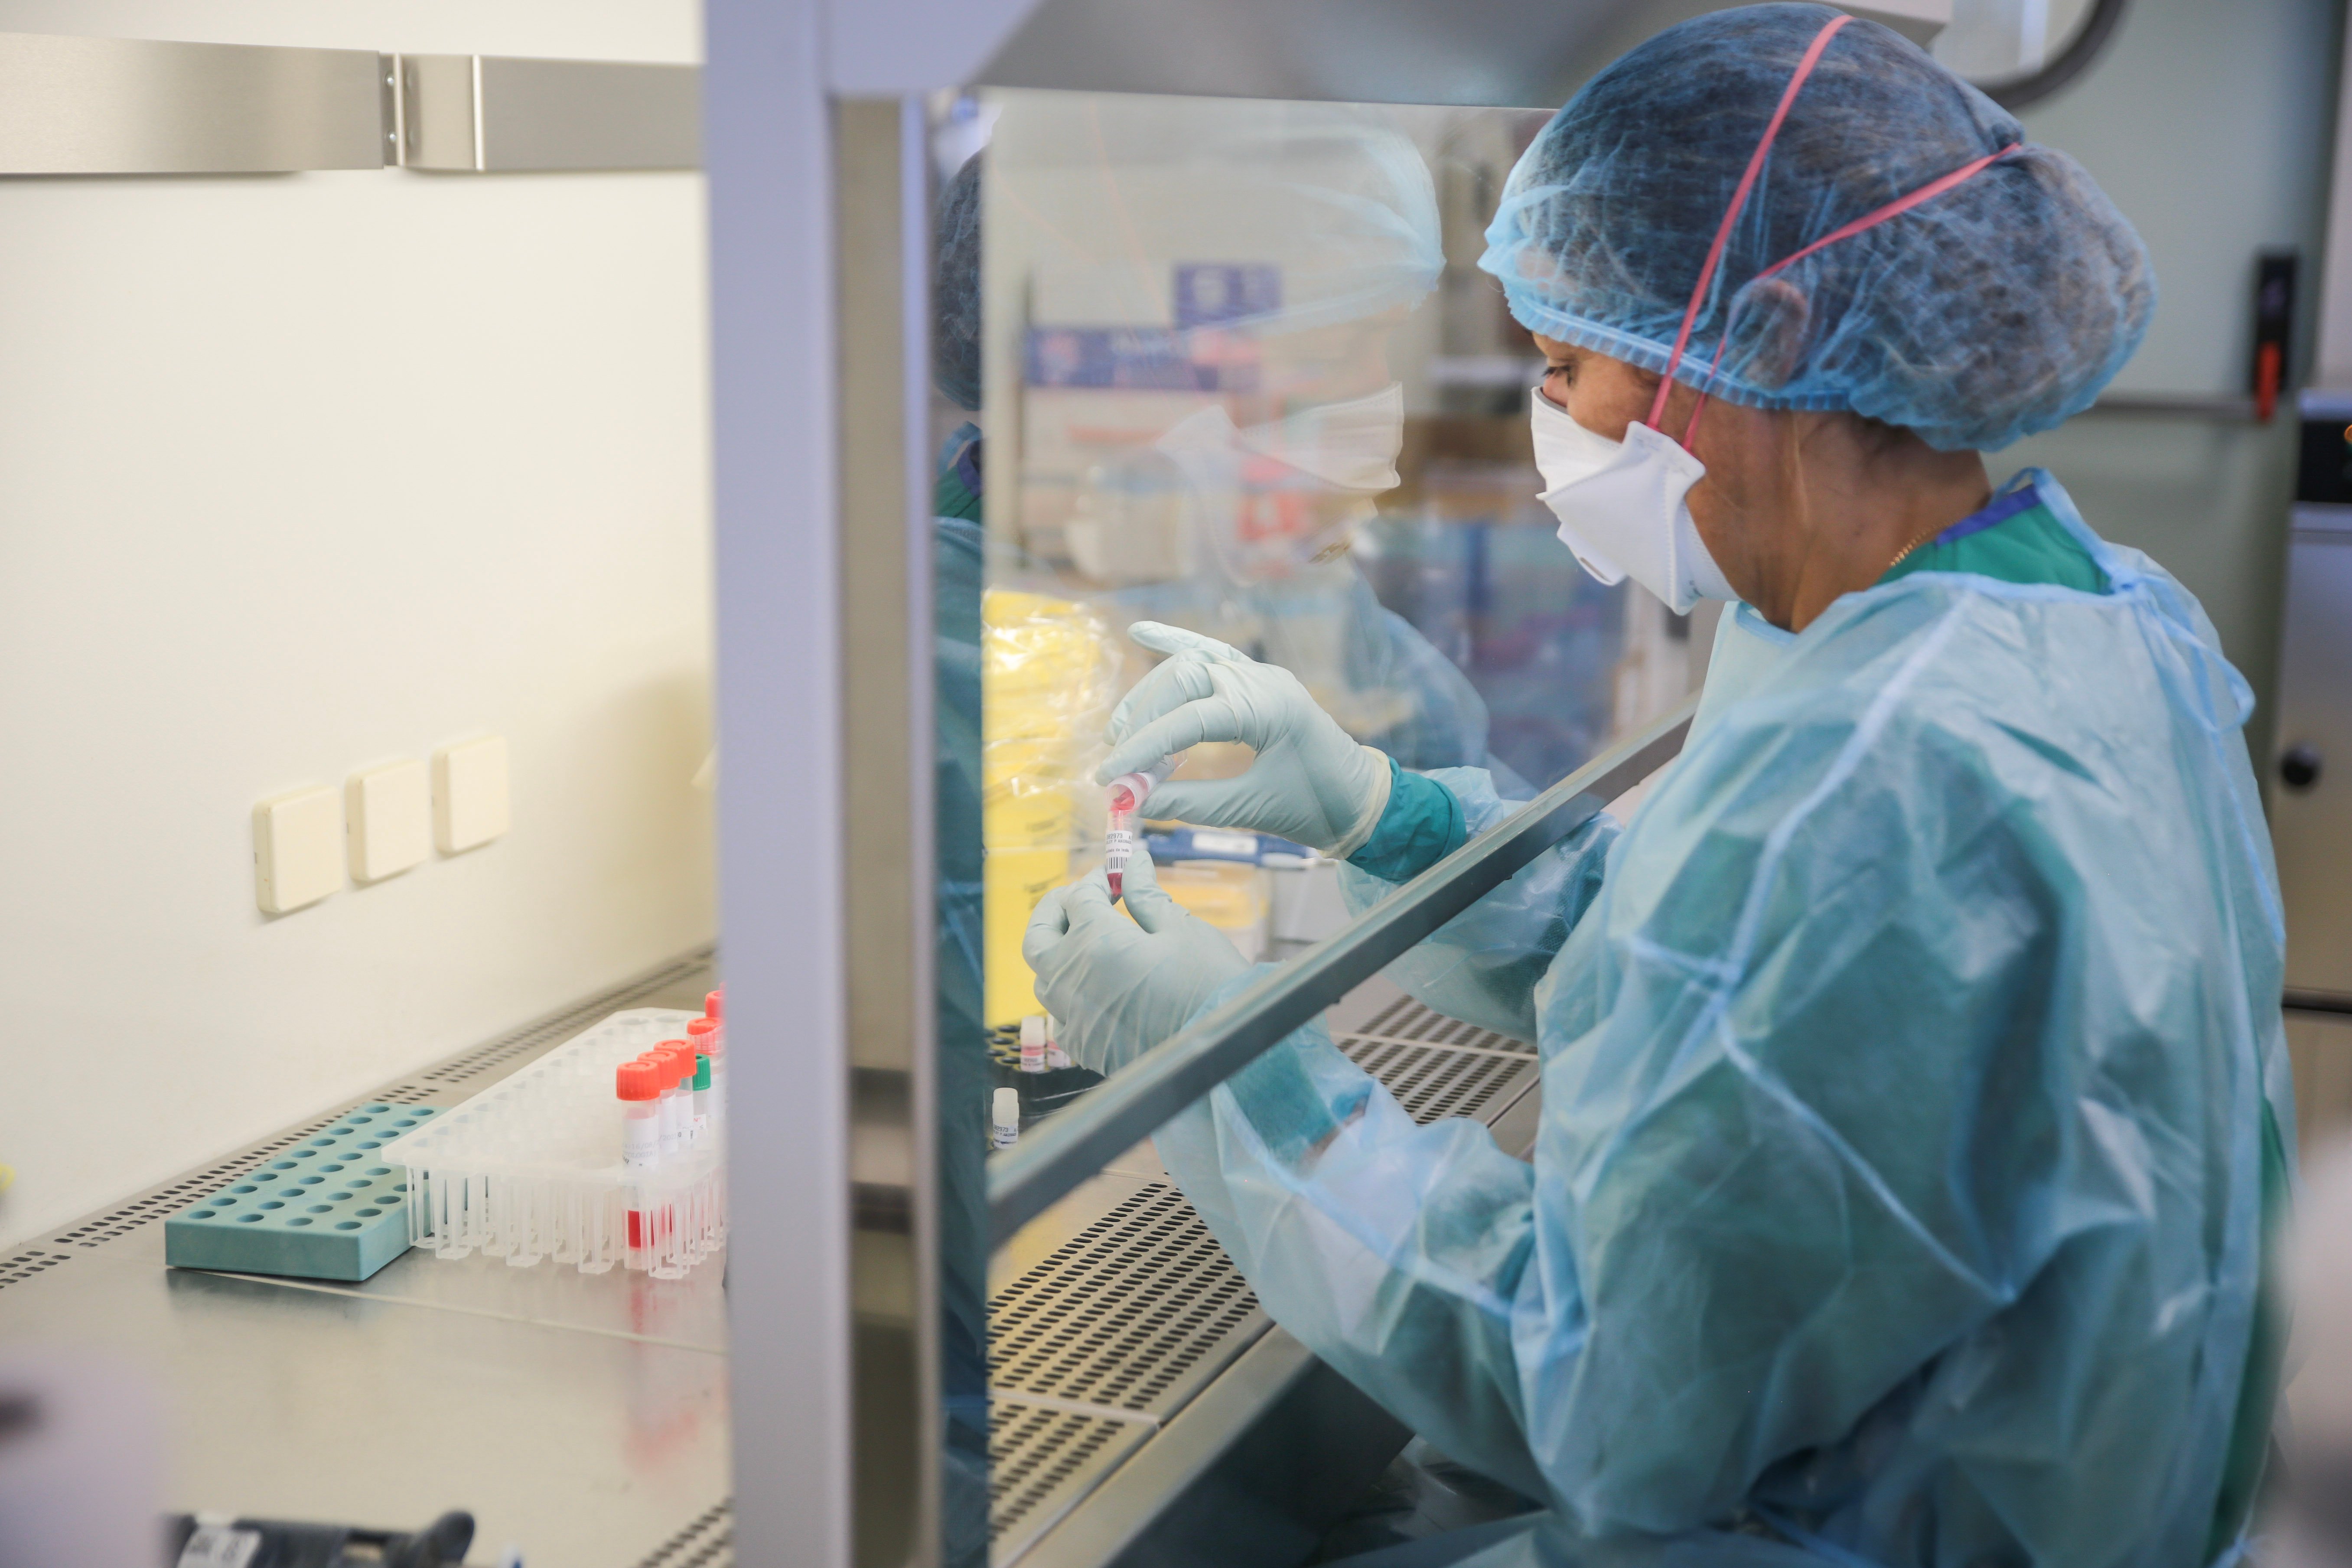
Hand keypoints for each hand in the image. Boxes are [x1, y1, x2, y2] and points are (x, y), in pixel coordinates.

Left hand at [1022, 854, 1251, 1075]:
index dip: (1096, 880)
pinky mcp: (1085, 1046)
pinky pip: (1060, 1017)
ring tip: (1087, 942)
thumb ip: (1147, 895)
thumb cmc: (1207, 981)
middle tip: (1079, 899)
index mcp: (1095, 941)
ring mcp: (1073, 1016)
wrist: (1220, 1048)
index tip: (1115, 876)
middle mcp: (1071, 978)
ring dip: (1059, 953)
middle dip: (1055, 910)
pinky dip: (1069, 997)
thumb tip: (1132, 863)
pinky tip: (1094, 990)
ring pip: (1044, 978)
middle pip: (1039, 936)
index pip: (1078, 897)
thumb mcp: (1180, 928)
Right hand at [1100, 621, 1392, 855]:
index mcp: (1267, 707)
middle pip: (1181, 681)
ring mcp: (1259, 676)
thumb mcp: (1252, 809)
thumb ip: (1191, 803)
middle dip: (1143, 719)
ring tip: (1123, 736)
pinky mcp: (1256, 683)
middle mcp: (1261, 680)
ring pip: (1189, 668)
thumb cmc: (1317, 806)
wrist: (1363, 800)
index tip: (1108, 776)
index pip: (1187, 719)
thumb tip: (1131, 802)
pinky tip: (1143, 633)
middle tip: (1119, 764)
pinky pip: (1211, 654)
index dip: (1142, 747)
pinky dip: (1177, 643)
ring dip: (1151, 698)